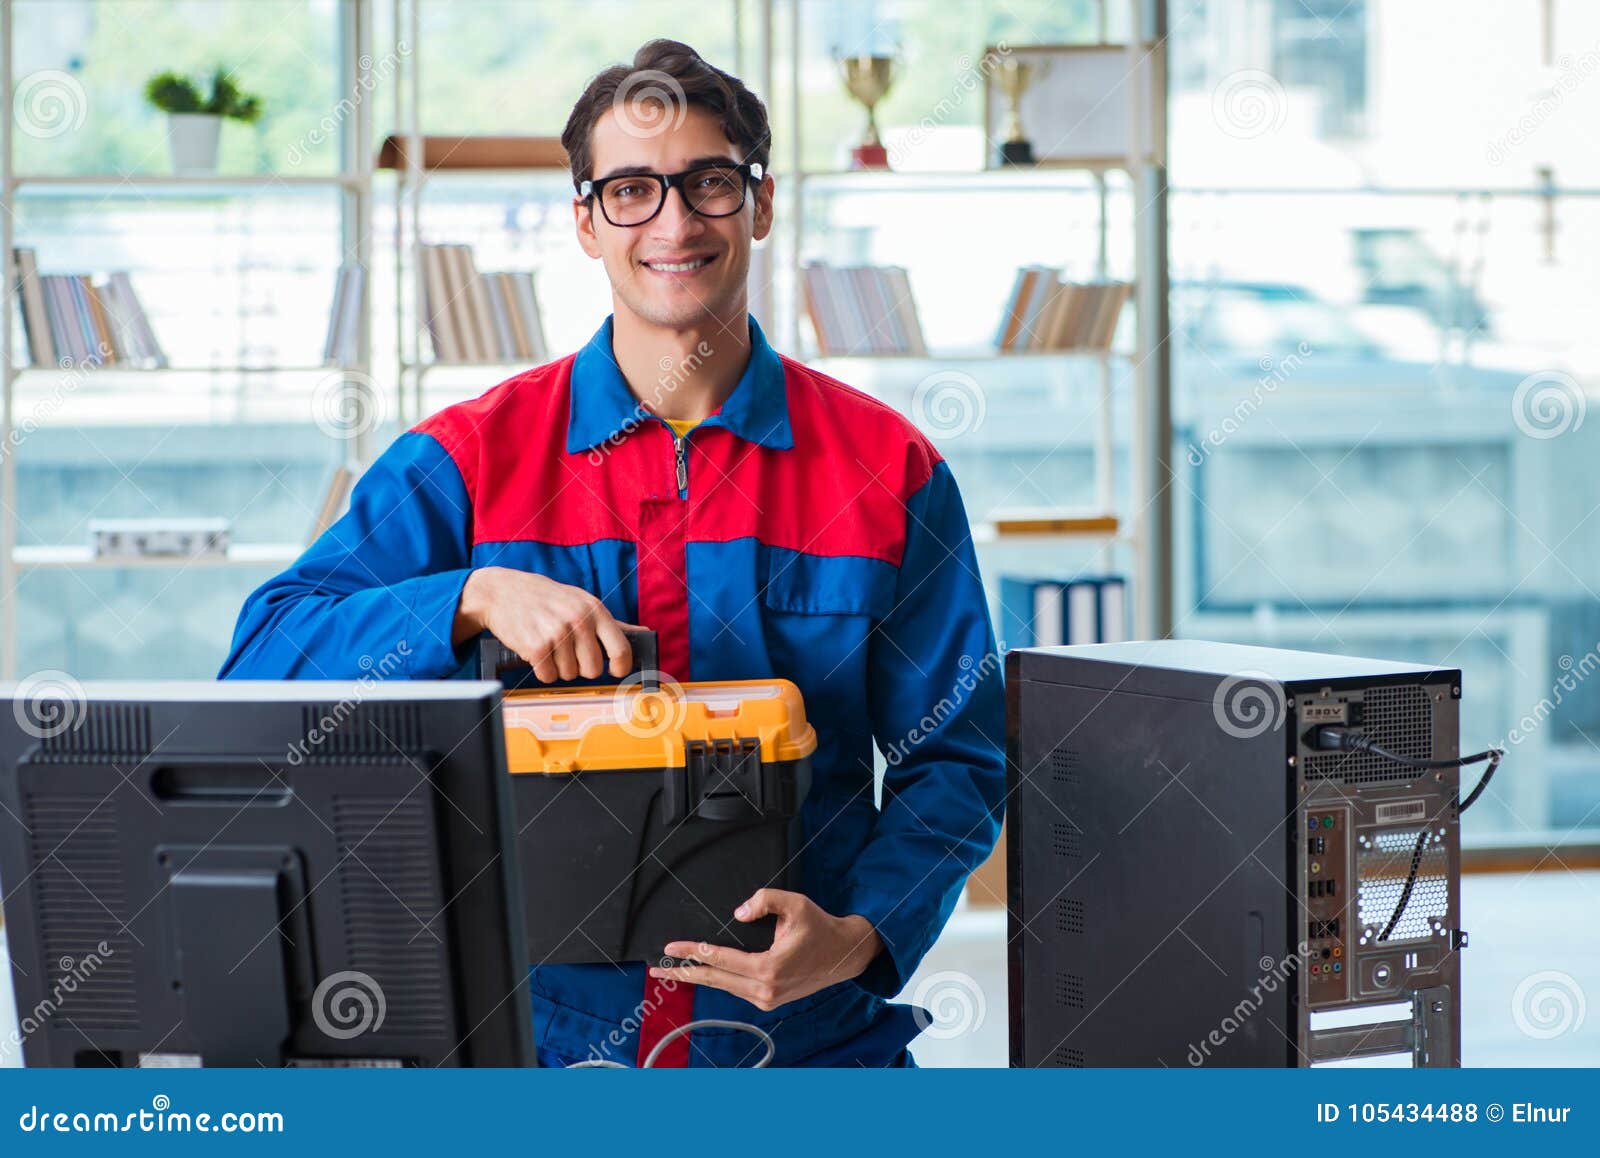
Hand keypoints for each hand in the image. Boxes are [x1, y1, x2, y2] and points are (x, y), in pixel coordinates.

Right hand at [453, 566, 638, 681]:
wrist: (501, 592)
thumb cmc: (545, 598)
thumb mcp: (581, 601)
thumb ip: (611, 622)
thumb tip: (643, 633)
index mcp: (594, 609)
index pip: (620, 649)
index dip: (620, 667)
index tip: (614, 671)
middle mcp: (578, 620)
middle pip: (592, 670)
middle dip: (580, 667)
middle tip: (567, 651)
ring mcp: (557, 634)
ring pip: (569, 675)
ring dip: (558, 667)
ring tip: (549, 646)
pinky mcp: (536, 647)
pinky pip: (548, 676)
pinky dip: (542, 670)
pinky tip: (536, 652)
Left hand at [649, 889, 882, 1011]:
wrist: (844, 955)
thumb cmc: (821, 928)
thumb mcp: (795, 904)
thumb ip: (764, 901)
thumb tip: (737, 913)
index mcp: (768, 969)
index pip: (720, 958)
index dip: (693, 951)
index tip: (670, 948)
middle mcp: (764, 990)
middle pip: (714, 980)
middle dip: (683, 973)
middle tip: (657, 969)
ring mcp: (766, 1000)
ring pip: (723, 986)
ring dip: (698, 977)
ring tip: (673, 971)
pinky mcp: (768, 1001)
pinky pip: (735, 989)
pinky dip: (717, 980)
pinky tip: (703, 973)